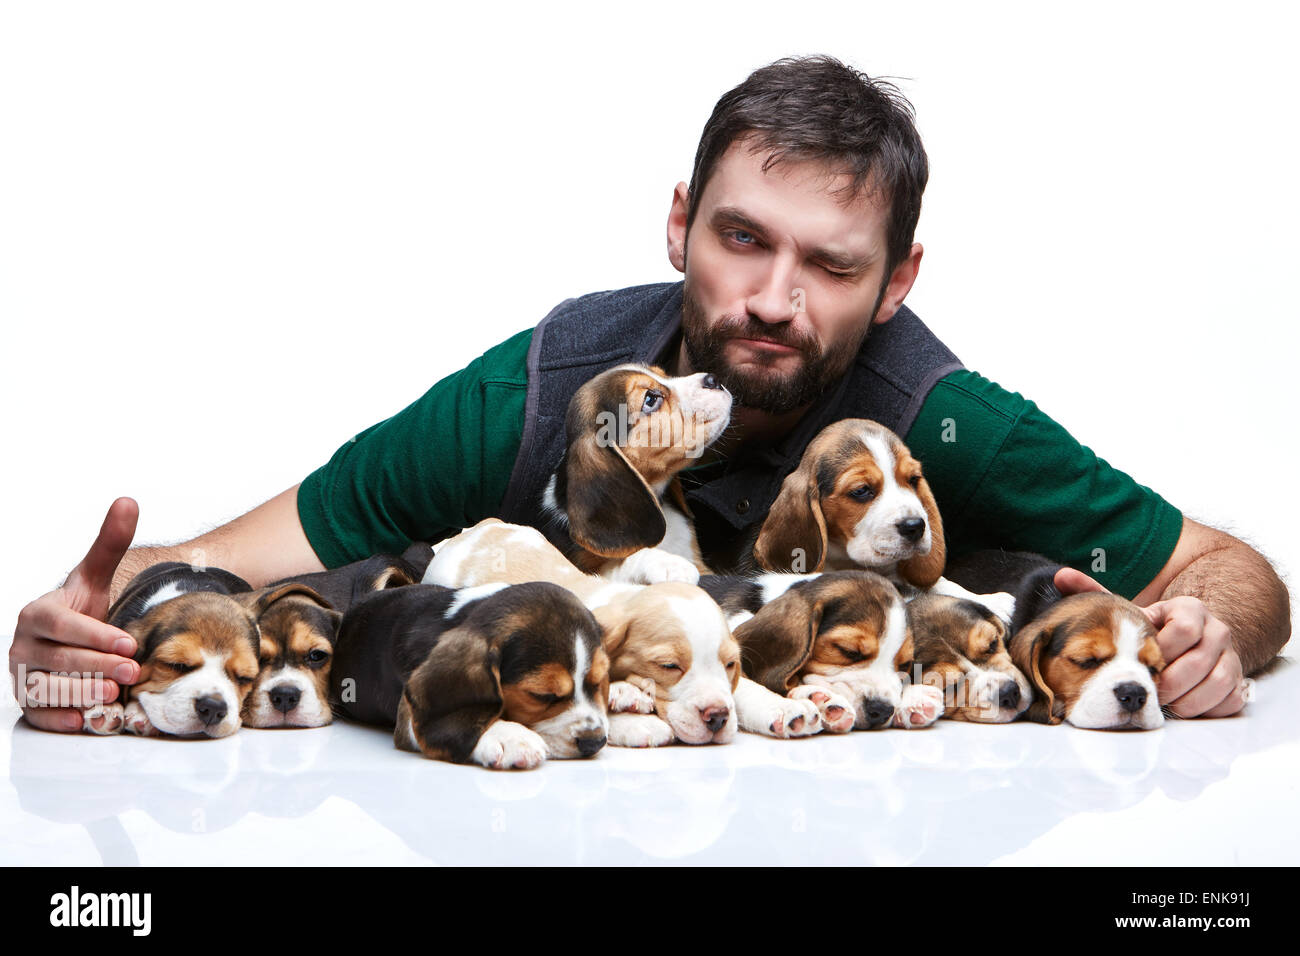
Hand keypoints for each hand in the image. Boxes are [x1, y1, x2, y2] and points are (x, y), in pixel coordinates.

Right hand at [9, 498, 141, 731]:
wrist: (68, 637)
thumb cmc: (82, 607)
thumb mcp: (95, 576)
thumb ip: (109, 543)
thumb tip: (128, 501)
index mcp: (38, 613)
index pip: (64, 625)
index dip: (95, 635)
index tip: (130, 642)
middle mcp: (24, 644)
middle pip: (60, 659)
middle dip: (98, 666)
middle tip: (133, 672)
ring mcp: (23, 673)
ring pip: (48, 687)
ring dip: (81, 694)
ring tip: (114, 695)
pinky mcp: (29, 700)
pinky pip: (38, 713)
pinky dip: (58, 718)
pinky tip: (82, 722)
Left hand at [1052, 568, 1248, 717]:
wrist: (1191, 641)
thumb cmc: (1150, 630)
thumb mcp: (1127, 612)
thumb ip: (1094, 593)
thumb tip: (1061, 576)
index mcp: (1189, 609)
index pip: (1183, 630)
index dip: (1159, 652)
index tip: (1141, 663)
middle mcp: (1217, 630)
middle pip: (1200, 661)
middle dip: (1170, 682)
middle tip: (1149, 691)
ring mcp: (1232, 657)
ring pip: (1219, 683)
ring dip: (1187, 700)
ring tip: (1163, 702)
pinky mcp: (1238, 681)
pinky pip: (1231, 700)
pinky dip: (1207, 708)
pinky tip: (1184, 708)